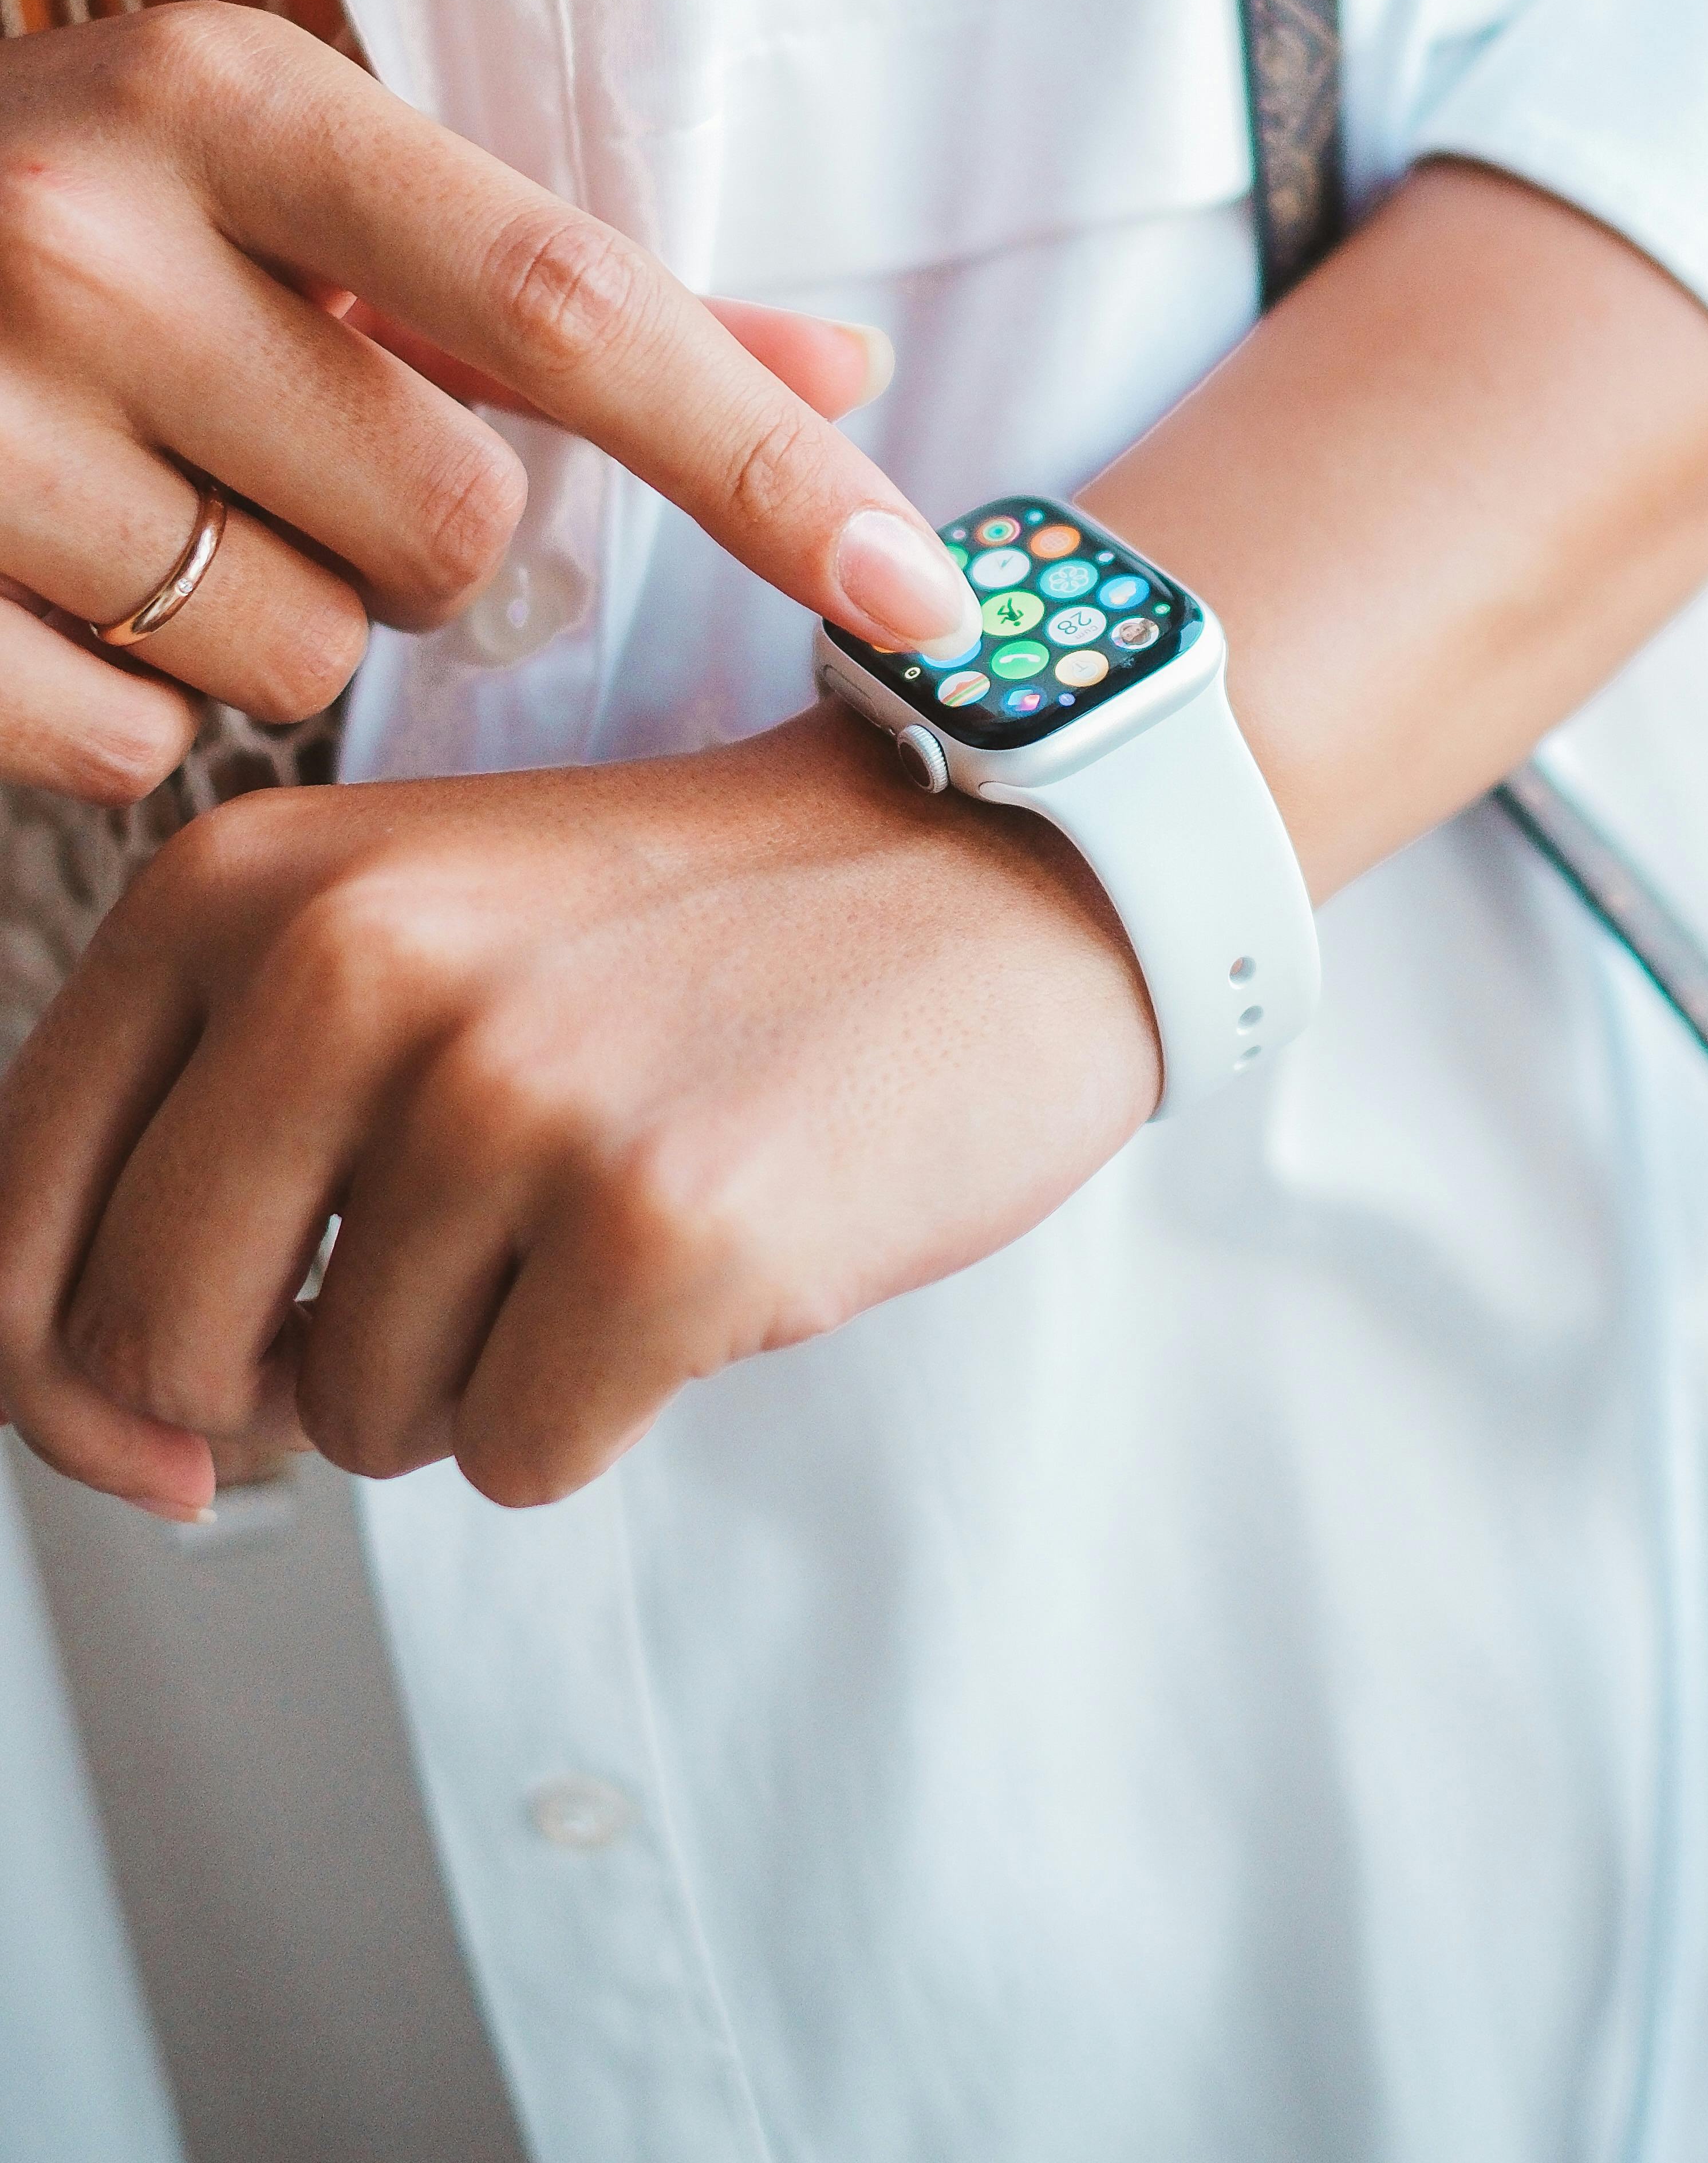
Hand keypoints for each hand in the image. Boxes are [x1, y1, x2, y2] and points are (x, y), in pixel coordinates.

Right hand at [0, 7, 980, 800]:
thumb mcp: (288, 197)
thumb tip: (850, 368)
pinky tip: (37, 584)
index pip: (566, 298)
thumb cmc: (72, 230)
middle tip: (263, 449)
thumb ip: (556, 293)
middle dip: (406, 531)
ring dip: (263, 620)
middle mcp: (81, 228)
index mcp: (218, 91)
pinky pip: (143, 754)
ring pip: (300, 659)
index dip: (762, 460)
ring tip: (132, 504)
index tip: (933, 590)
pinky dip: (127, 707)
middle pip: (451, 524)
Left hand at [0, 708, 1160, 1517]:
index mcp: (251, 879)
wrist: (995, 865)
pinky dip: (599, 1407)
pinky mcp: (659, 1223)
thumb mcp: (408, 938)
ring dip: (472, 1372)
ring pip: (353, 1418)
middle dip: (274, 1382)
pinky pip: (521, 1456)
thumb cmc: (694, 930)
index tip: (168, 1413)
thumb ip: (219, 1135)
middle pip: (150, 1349)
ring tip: (606, 1210)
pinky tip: (693, 1258)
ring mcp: (508, 1091)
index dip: (65, 1373)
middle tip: (446, 1282)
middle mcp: (353, 962)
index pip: (14, 1216)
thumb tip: (126, 1435)